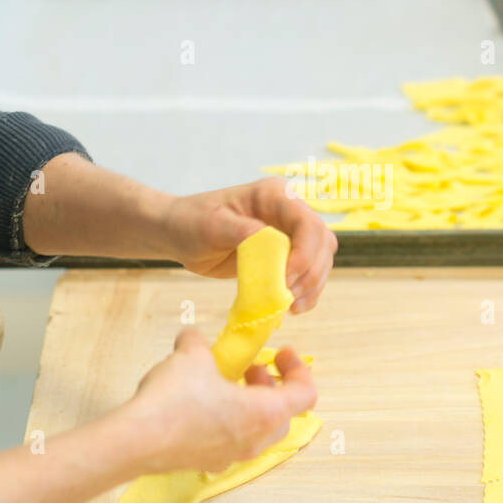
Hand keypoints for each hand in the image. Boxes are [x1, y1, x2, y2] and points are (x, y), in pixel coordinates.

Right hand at [119, 327, 316, 475]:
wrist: (137, 441)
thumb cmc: (176, 398)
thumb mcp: (192, 356)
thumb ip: (198, 343)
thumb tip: (191, 338)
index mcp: (265, 413)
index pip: (305, 395)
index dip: (299, 369)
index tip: (281, 352)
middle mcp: (255, 440)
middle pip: (283, 414)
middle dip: (271, 387)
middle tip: (252, 367)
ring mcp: (232, 456)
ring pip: (257, 430)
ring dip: (249, 403)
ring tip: (223, 382)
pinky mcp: (209, 463)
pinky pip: (231, 441)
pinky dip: (228, 420)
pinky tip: (200, 404)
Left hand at [163, 176, 337, 313]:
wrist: (181, 233)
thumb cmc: (192, 221)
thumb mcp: (211, 224)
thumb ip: (240, 230)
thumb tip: (264, 237)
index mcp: (274, 195)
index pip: (306, 222)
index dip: (305, 252)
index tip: (287, 278)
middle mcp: (289, 211)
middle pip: (321, 242)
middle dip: (311, 272)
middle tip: (289, 298)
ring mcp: (290, 233)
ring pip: (321, 260)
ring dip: (312, 285)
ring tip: (292, 307)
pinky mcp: (286, 255)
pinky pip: (309, 274)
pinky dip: (306, 292)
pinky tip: (292, 307)